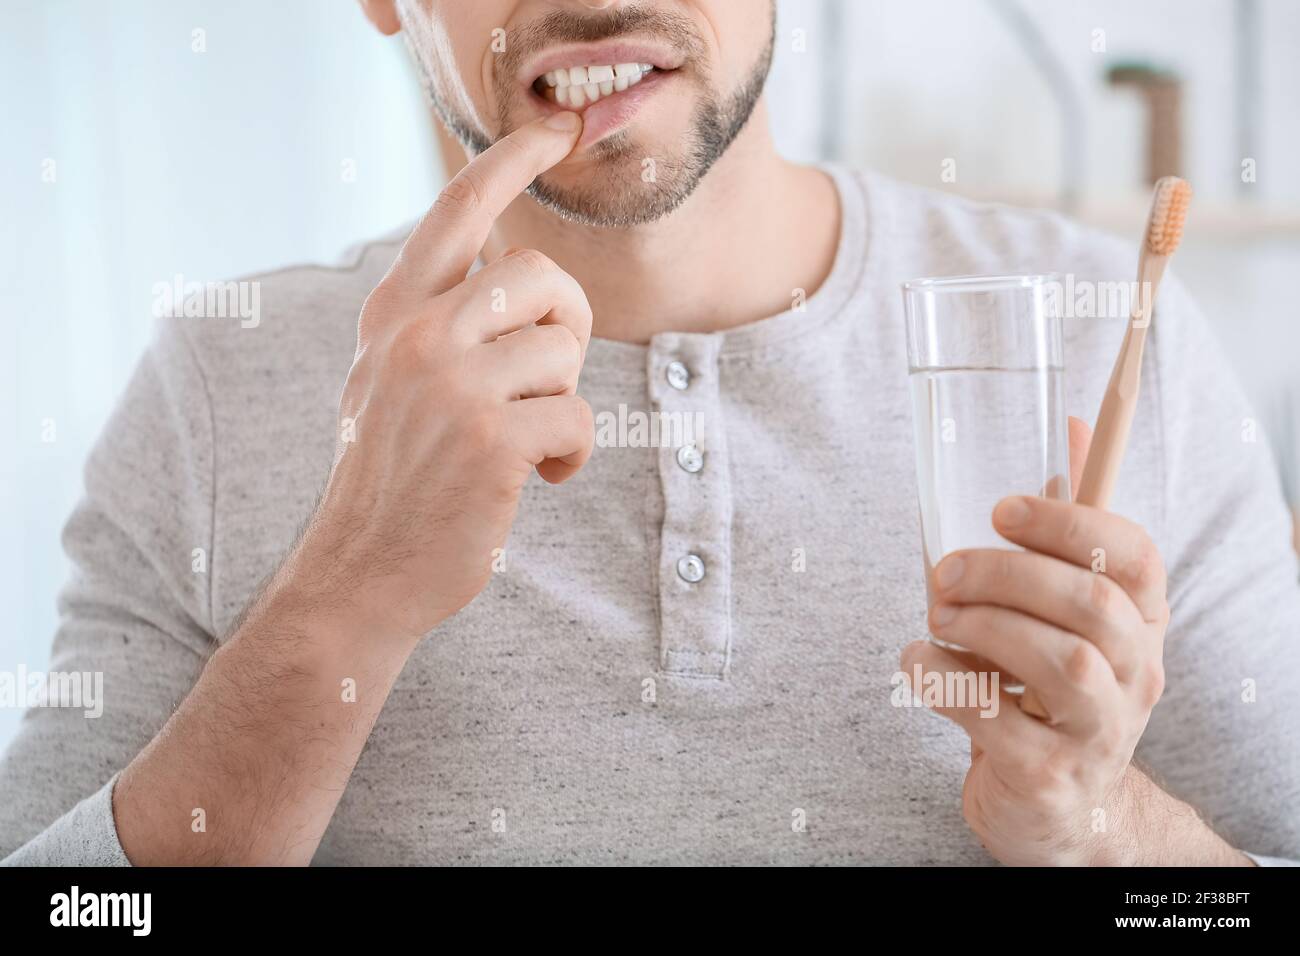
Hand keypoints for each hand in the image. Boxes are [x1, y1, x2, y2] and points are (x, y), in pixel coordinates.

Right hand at [287, 111, 593, 644]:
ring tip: (531, 438)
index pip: (455, 213)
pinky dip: (574, 453)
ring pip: (564, 352)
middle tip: (550, 375)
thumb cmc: (393, 480)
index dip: (509, 163)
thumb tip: (515, 282)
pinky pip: (578, 417)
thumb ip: (438, 325)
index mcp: (393, 316)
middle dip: (566, 324)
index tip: (553, 131)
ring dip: (563, 400)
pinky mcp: (491, 441)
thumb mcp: (391, 382)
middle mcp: (416, 336)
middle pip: (538, 276)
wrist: (360, 576)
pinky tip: (543, 475)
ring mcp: (451, 386)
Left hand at [901, 417, 1176, 864]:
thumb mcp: (1069, 609)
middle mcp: (1135, 676)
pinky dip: (941, 678)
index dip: (1067, 522)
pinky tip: (920, 663)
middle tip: (944, 572)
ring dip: (980, 625)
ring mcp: (1097, 732)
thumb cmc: (1050, 690)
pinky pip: (990, 716)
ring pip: (1057, 662)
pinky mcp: (1045, 774)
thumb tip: (1078, 424)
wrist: (1058, 809)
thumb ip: (1071, 526)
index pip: (1134, 557)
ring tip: (937, 618)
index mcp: (1141, 624)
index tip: (999, 509)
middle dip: (1005, 573)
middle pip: (1090, 604)